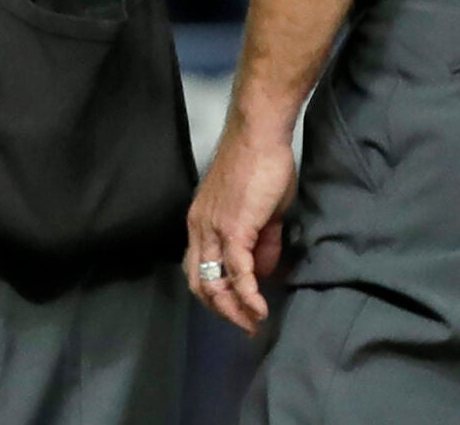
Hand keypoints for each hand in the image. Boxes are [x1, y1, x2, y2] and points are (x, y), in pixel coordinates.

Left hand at [184, 115, 295, 335]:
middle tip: (245, 326)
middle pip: (200, 284)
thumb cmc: (262, 162)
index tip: (236, 311)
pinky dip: (248, 295)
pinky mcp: (234, 228)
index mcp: (201, 223)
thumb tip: (262, 271)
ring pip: (215, 283)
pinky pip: (237, 272)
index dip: (215, 295)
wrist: (259, 133)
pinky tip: (260, 308)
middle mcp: (200, 228)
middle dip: (222, 310)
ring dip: (234, 309)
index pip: (197, 269)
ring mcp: (214, 229)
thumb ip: (261, 241)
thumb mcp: (262, 209)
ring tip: (253, 323)